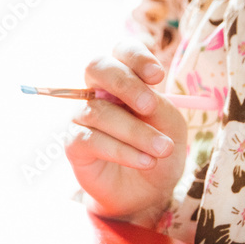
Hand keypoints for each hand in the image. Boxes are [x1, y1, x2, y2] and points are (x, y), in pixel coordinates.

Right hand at [65, 38, 186, 226]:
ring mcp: (82, 116)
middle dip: (124, 82)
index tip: (157, 76)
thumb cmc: (159, 150)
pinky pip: (92, 139)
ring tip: (162, 150)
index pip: (121, 51)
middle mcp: (98, 92)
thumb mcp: (171, 125)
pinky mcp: (74, 142)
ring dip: (136, 132)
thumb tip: (144, 100)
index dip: (136, 56)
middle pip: (96, 66)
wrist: (147, 192)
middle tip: (148, 105)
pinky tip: (144, 161)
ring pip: (99, 111)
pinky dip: (122, 151)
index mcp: (125, 79)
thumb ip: (159, 107)